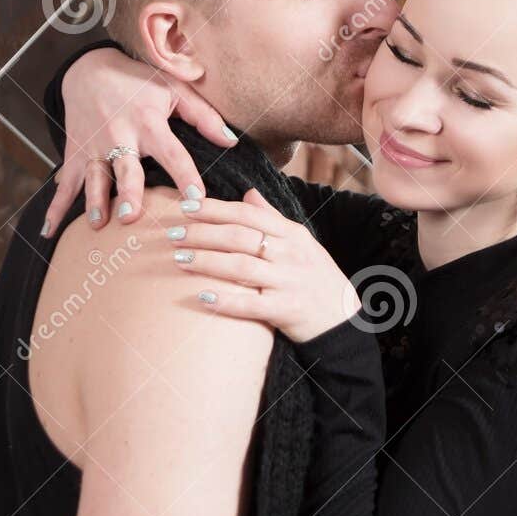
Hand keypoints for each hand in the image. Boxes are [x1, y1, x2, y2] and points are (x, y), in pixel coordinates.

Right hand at [42, 47, 236, 236]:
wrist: (89, 69)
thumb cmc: (139, 83)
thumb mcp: (175, 90)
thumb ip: (204, 117)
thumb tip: (231, 142)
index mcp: (149, 123)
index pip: (173, 153)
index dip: (185, 176)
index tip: (197, 199)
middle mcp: (120, 137)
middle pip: (127, 169)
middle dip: (129, 192)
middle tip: (131, 215)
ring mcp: (95, 147)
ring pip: (95, 178)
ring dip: (95, 200)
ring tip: (98, 223)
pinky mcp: (75, 153)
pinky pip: (65, 183)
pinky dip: (55, 207)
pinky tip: (49, 231)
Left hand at [170, 188, 360, 343]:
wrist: (344, 321)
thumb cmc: (317, 280)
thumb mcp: (302, 244)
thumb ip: (274, 219)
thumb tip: (248, 194)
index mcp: (293, 234)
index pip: (248, 214)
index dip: (215, 208)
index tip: (186, 205)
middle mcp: (292, 254)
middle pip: (240, 237)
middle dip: (202, 233)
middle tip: (172, 234)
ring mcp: (290, 282)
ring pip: (241, 267)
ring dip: (206, 262)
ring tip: (179, 260)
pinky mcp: (288, 310)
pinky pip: (251, 304)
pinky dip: (225, 301)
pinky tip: (201, 297)